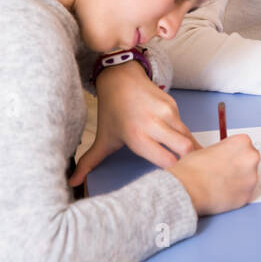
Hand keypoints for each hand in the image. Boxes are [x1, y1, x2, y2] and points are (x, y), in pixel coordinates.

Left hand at [67, 63, 198, 185]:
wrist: (120, 77)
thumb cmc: (111, 112)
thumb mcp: (103, 138)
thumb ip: (89, 163)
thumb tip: (71, 184)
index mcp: (136, 136)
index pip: (166, 160)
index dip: (171, 171)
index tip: (169, 177)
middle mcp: (154, 123)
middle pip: (185, 148)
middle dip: (187, 160)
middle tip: (183, 169)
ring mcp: (166, 112)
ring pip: (189, 136)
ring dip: (188, 148)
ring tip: (184, 158)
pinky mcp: (174, 104)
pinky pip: (185, 125)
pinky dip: (183, 135)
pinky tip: (176, 140)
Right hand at [168, 134, 259, 215]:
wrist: (187, 189)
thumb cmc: (192, 169)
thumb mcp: (207, 148)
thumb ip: (222, 150)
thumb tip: (223, 156)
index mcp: (242, 142)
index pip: (244, 144)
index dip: (233, 152)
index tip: (227, 157)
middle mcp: (251, 157)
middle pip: (249, 160)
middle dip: (239, 165)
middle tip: (223, 171)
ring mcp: (251, 178)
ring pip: (248, 178)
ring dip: (238, 180)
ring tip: (220, 183)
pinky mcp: (248, 196)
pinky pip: (244, 193)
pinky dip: (235, 194)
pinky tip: (222, 193)